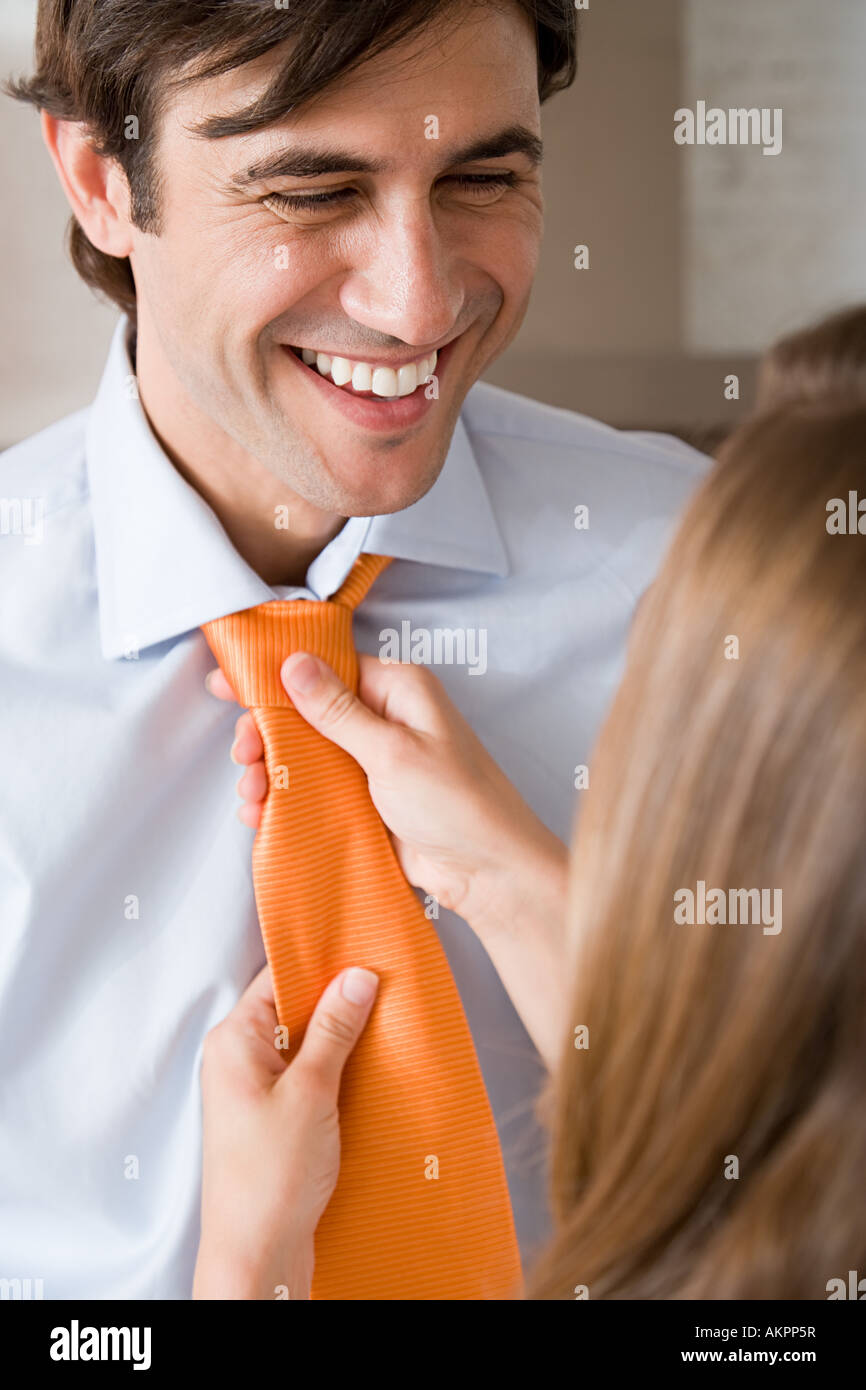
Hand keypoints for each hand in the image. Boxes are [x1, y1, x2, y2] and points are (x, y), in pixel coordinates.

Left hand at [193, 961, 377, 1299]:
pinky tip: (370, 1069)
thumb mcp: (311, 1092)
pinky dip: (337, 1069)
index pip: (277, 977)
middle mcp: (238, 1059)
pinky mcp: (274, 1119)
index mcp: (234, 1040)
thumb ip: (333, 1029)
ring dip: (341, 1037)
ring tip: (386, 1024)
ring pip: (304, 1043)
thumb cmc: (270, 1178)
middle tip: (385, 984)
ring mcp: (255, 1090)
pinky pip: (308, 1076)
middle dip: (337, 999)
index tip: (363, 948)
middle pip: (292, 1008)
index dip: (320, 961)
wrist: (257, 1255)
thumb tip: (356, 977)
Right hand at [208, 654, 567, 1066]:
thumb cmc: (456, 803)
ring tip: (251, 792)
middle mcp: (383, 718)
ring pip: (303, 753)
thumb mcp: (391, 751)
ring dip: (270, 769)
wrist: (489, 873)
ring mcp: (372, 760)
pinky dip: (285, 798)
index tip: (226, 684)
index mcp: (397, 689)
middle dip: (267, 732)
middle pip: (305, 712)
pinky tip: (262, 814)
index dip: (273, 676)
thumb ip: (337, 710)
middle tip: (244, 755)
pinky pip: (314, 789)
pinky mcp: (365, 799)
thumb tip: (294, 662)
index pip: (324, 667)